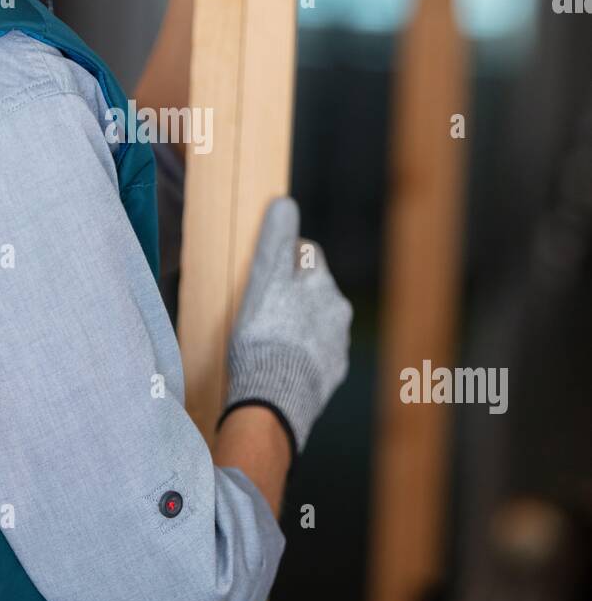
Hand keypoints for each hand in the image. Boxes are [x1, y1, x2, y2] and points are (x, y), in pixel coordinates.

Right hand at [219, 196, 352, 456]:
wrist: (275, 397)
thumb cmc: (264, 335)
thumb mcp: (263, 281)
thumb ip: (275, 242)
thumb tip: (285, 203)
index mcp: (320, 283)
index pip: (307, 255)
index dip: (286, 259)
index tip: (268, 270)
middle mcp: (338, 310)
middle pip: (316, 289)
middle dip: (297, 293)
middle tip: (266, 307)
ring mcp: (338, 344)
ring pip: (320, 322)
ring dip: (302, 324)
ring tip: (274, 339)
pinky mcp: (333, 373)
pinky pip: (319, 354)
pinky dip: (305, 354)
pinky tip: (284, 363)